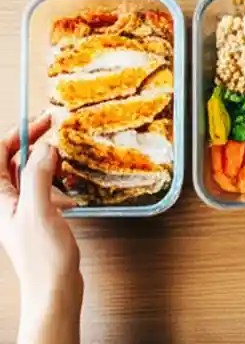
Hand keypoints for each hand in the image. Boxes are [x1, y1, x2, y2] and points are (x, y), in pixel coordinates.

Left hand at [1, 114, 82, 343]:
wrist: (53, 289)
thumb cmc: (42, 257)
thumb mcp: (40, 211)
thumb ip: (39, 177)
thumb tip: (45, 148)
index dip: (17, 134)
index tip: (41, 121)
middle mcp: (6, 201)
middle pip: (11, 160)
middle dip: (31, 141)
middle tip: (55, 126)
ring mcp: (21, 208)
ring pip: (29, 172)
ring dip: (45, 157)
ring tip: (64, 150)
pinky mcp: (38, 215)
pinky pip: (43, 186)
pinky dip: (55, 176)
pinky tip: (71, 179)